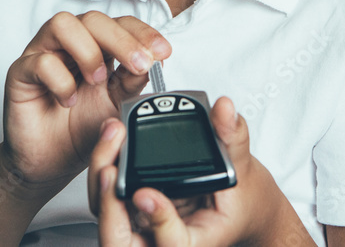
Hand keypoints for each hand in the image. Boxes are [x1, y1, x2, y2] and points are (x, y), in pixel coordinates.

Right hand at [2, 12, 171, 186]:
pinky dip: (61, 80)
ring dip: (87, 50)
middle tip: (140, 65)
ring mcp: (43, 53)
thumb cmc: (82, 128)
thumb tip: (153, 61)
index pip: (120, 23)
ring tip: (97, 79)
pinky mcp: (20, 72)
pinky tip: (69, 101)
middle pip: (93, 19)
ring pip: (62, 24)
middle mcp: (70, 43)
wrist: (51, 163)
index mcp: (97, 46)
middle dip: (122, 40)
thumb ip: (132, 81)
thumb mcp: (117, 104)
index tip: (163, 52)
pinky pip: (40, 61)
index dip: (143, 33)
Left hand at [88, 96, 290, 245]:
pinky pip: (108, 199)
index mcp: (195, 239)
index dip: (158, 221)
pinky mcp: (132, 211)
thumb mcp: (243, 166)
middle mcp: (163, 238)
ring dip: (102, 181)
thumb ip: (232, 137)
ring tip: (111, 138)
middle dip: (109, 206)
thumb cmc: (238, 199)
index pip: (172, 242)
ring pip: (109, 219)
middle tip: (110, 169)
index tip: (147, 194)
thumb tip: (224, 109)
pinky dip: (105, 171)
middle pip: (122, 239)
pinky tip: (111, 140)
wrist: (235, 207)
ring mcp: (144, 226)